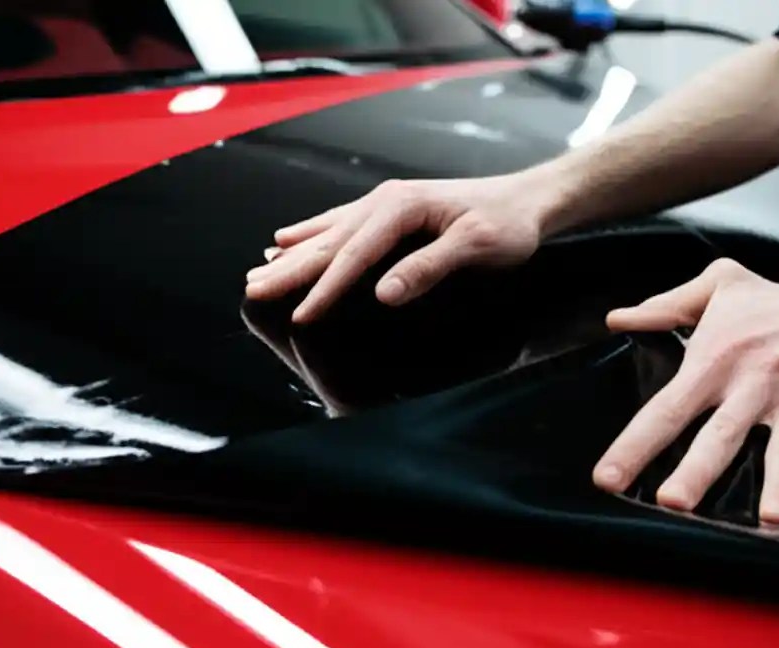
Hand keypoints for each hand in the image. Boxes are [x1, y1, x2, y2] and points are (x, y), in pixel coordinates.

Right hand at [246, 174, 546, 321]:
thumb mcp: (476, 246)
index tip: (300, 316)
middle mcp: (385, 202)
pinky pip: (340, 224)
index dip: (325, 288)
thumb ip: (429, 268)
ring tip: (257, 270)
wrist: (527, 199)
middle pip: (329, 241)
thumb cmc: (507, 224)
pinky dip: (310, 234)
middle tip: (251, 290)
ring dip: (292, 253)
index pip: (354, 255)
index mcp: (401, 208)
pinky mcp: (390, 211)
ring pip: (328, 232)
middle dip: (290, 270)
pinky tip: (288, 240)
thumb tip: (383, 293)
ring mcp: (385, 204)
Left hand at [594, 258, 778, 523]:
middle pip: (689, 423)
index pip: (663, 404)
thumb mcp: (719, 286)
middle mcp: (735, 377)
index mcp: (709, 355)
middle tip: (629, 490)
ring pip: (731, 437)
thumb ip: (665, 305)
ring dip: (705, 471)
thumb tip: (619, 319)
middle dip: (656, 456)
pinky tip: (774, 517)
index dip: (633, 442)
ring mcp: (771, 395)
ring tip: (682, 504)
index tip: (606, 476)